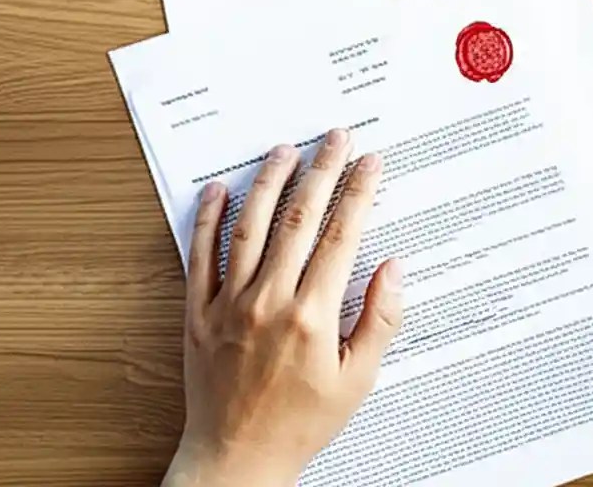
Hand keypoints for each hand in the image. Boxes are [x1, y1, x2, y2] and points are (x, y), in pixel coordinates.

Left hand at [162, 128, 403, 486]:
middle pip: (299, 218)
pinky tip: (220, 189)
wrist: (236, 459)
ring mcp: (229, 304)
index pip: (342, 236)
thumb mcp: (358, 379)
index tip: (371, 163)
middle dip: (321, 170)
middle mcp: (269, 301)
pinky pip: (200, 254)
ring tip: (285, 149)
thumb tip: (393, 269)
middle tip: (335, 138)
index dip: (360, 192)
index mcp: (313, 316)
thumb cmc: (300, 424)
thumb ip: (379, 320)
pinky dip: (209, 218)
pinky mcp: (198, 313)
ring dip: (269, 180)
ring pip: (249, 226)